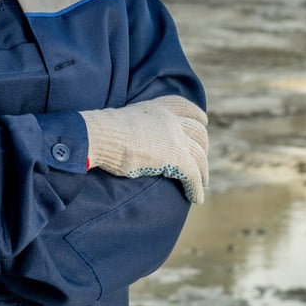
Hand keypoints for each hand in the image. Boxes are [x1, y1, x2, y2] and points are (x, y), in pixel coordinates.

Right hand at [79, 96, 208, 203]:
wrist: (102, 136)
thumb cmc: (104, 132)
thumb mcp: (126, 120)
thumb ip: (139, 127)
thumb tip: (135, 140)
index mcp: (158, 108)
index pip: (185, 107)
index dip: (197, 115)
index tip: (203, 122)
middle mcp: (172, 120)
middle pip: (198, 133)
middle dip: (202, 147)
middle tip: (201, 161)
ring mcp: (176, 138)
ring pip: (199, 156)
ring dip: (203, 172)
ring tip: (202, 184)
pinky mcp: (177, 157)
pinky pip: (193, 175)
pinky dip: (196, 188)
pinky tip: (196, 198)